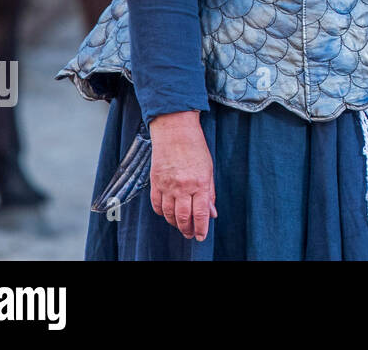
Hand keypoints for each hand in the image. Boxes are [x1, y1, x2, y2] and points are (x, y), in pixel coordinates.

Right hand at [148, 110, 215, 241]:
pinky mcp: (155, 182)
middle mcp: (182, 187)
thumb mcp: (209, 169)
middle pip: (183, 217)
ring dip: (174, 223)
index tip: (201, 237)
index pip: (200, 213)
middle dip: (187, 229)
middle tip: (190, 234)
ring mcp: (167, 185)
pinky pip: (156, 204)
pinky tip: (167, 214)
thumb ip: (210, 193)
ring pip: (168, 214)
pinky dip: (161, 213)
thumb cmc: (195, 147)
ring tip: (180, 226)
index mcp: (199, 183)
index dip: (201, 228)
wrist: (175, 131)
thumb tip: (212, 213)